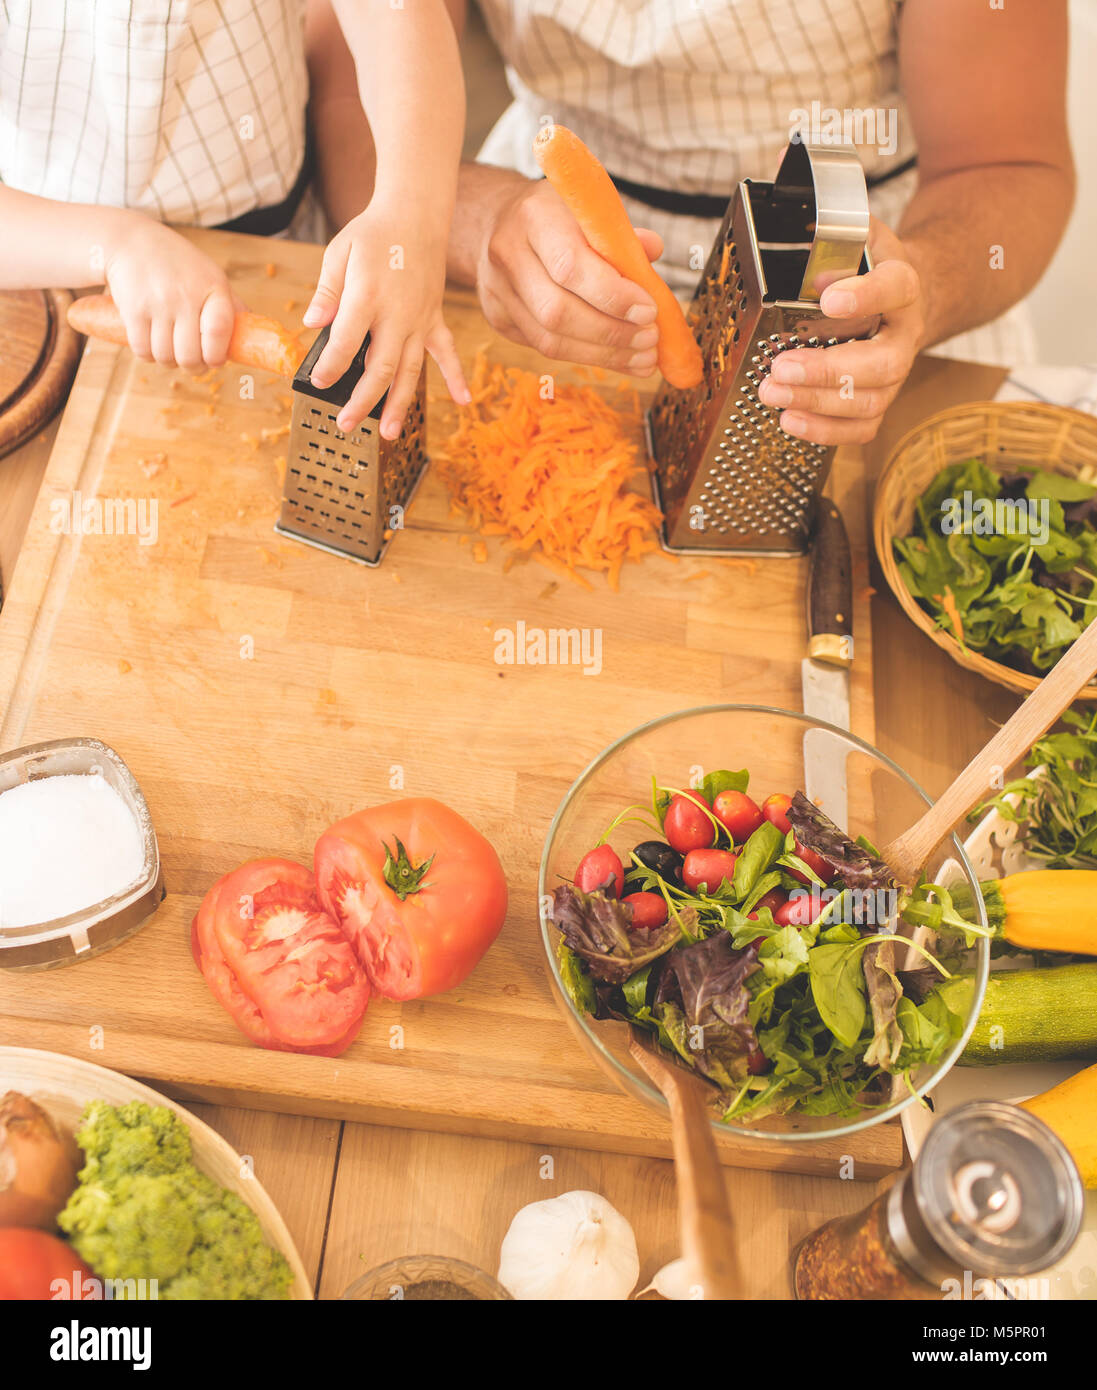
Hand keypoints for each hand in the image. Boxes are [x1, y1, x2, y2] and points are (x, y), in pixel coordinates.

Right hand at [104, 214, 240, 369]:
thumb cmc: (178, 264)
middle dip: (192, 367)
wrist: (130, 241)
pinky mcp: (133, 310)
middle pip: (190, 356)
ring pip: (165, 357)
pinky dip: (148, 355)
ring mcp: (158, 304)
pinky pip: (143, 351)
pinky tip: (152, 345)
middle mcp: (185, 296)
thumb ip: (230, 306)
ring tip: (171, 350)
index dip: (217, 356)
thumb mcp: (210, 275)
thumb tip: (252, 336)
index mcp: (212, 288)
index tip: (214, 360)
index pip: (219, 332)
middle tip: (192, 362)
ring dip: (168, 361)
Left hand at [303, 200, 467, 436]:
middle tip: (345, 424)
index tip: (317, 382)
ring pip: (409, 370)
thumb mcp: (340, 253)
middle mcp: (397, 314)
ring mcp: (419, 320)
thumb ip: (327, 291)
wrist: (415, 214)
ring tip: (390, 433)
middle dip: (362, 401)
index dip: (330, 367)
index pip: (345, 342)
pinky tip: (463, 402)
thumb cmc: (373, 234)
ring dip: (400, 403)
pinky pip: (446, 352)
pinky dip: (456, 377)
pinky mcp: (434, 319)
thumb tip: (312, 321)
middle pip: (379, 368)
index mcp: (368, 296)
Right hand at [475, 176, 663, 375]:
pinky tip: (621, 359)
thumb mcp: (587, 209)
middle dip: (611, 333)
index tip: (649, 311)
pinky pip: (545, 347)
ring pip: (550, 340)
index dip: (612, 295)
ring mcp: (497, 291)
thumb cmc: (557, 215)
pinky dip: (589, 357)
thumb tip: (653, 251)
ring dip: (603, 354)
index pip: (570, 266)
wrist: (498, 220)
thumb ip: (619, 232)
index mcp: (534, 217)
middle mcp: (508, 254)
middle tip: (651, 340)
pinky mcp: (498, 318)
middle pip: (557, 311)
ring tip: (643, 357)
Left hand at [757, 218, 925, 444]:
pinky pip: (862, 428)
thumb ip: (838, 235)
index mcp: (904, 286)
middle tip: (782, 367)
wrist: (903, 298)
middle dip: (828, 371)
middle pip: (882, 363)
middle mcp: (905, 335)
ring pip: (869, 401)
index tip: (829, 299)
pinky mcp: (879, 400)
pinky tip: (789, 420)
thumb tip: (806, 243)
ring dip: (817, 403)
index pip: (895, 288)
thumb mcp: (861, 236)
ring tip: (772, 393)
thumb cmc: (871, 267)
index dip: (866, 296)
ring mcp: (895, 374)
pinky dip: (825, 431)